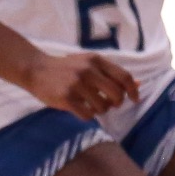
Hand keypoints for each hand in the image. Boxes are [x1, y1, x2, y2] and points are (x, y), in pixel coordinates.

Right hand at [24, 50, 139, 118]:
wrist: (36, 69)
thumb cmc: (67, 68)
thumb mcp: (89, 63)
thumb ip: (111, 73)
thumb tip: (138, 84)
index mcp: (97, 60)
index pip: (124, 76)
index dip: (133, 89)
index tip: (135, 99)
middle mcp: (88, 70)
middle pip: (116, 93)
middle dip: (117, 102)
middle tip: (111, 104)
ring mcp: (77, 84)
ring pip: (102, 107)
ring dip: (100, 110)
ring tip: (92, 105)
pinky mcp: (66, 97)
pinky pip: (87, 115)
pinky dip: (88, 115)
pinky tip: (81, 109)